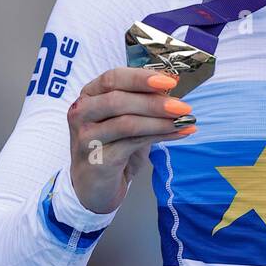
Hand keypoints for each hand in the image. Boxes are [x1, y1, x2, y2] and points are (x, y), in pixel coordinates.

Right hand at [66, 67, 197, 214]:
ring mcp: (86, 137)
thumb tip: (171, 88)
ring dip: (160, 121)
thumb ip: (142, 102)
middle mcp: (82, 113)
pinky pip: (132, 143)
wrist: (95, 187)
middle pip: (118, 100)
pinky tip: (179, 134)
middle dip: (154, 102)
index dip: (142, 77)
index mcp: (89, 95)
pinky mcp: (96, 159)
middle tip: (183, 106)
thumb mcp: (126, 119)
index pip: (113, 78)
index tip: (170, 81)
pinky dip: (160, 136)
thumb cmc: (113, 147)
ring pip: (126, 123)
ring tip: (184, 120)